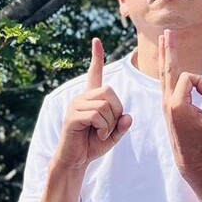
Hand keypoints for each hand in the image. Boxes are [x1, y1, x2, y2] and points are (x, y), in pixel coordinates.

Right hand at [53, 38, 131, 170]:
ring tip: (102, 133)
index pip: (95, 73)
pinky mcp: (73, 117)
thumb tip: (128, 116)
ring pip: (104, 105)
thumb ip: (122, 125)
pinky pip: (97, 115)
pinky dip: (104, 128)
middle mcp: (82, 97)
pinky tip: (98, 136)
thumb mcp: (113, 135)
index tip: (96, 41)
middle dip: (116, 110)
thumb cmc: (92, 145)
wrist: (75, 161)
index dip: (97, 57)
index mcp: (91, 98)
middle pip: (109, 91)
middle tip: (110, 126)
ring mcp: (76, 106)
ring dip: (110, 123)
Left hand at [159, 29, 201, 180]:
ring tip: (164, 39)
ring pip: (164, 73)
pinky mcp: (167, 105)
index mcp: (177, 104)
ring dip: (165, 55)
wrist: (190, 160)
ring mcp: (165, 103)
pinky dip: (166, 68)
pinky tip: (164, 58)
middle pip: (167, 68)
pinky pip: (166, 81)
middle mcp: (168, 101)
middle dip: (169, 49)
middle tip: (167, 32)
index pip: (189, 77)